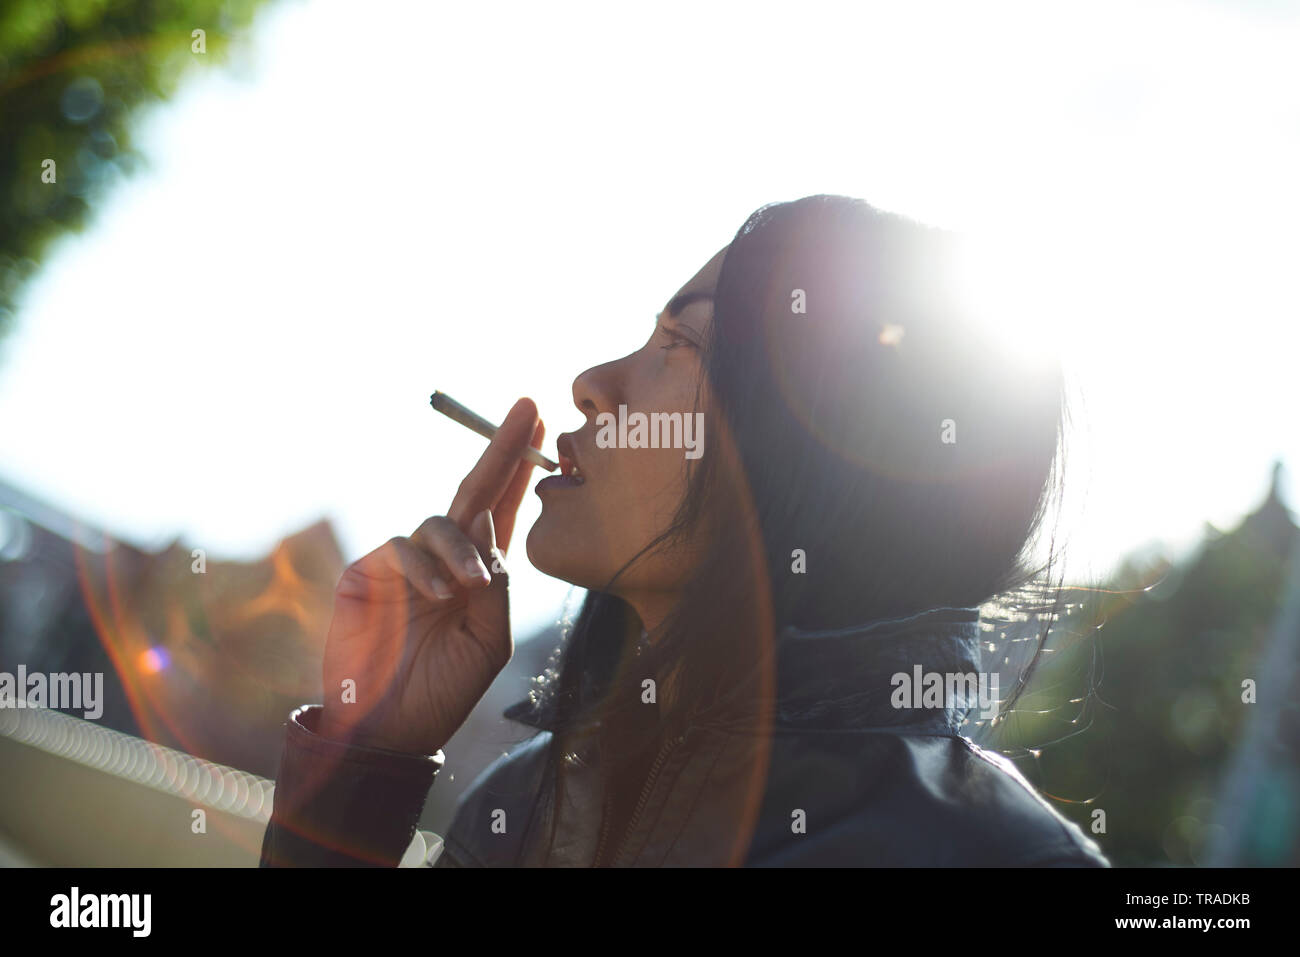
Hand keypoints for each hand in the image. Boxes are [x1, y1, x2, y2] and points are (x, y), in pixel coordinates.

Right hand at [319, 397, 543, 754]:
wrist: (394, 728)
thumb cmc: (446, 688)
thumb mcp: (490, 639)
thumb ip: (497, 584)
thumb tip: (487, 527)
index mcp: (476, 571)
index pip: (500, 508)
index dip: (518, 465)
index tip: (539, 420)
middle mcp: (442, 558)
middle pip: (472, 491)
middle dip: (502, 450)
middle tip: (527, 413)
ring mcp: (404, 564)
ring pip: (439, 524)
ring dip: (461, 550)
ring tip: (469, 587)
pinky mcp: (366, 574)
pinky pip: (402, 549)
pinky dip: (424, 569)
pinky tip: (437, 596)